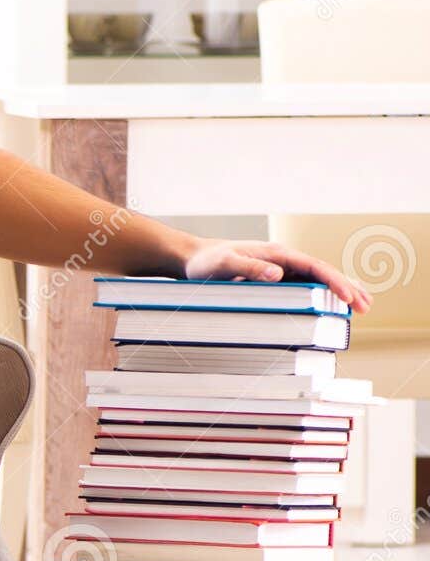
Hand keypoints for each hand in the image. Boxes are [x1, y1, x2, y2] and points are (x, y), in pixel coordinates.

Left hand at [182, 239, 371, 313]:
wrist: (192, 259)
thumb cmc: (206, 262)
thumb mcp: (224, 264)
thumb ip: (249, 267)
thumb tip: (278, 274)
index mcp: (276, 254)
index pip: (314, 267)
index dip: (334, 281)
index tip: (349, 296)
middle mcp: (282, 260)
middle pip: (322, 273)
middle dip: (347, 288)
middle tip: (367, 306)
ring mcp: (280, 270)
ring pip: (317, 281)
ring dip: (339, 292)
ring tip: (362, 306)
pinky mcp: (274, 280)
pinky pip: (304, 287)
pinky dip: (322, 295)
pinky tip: (333, 304)